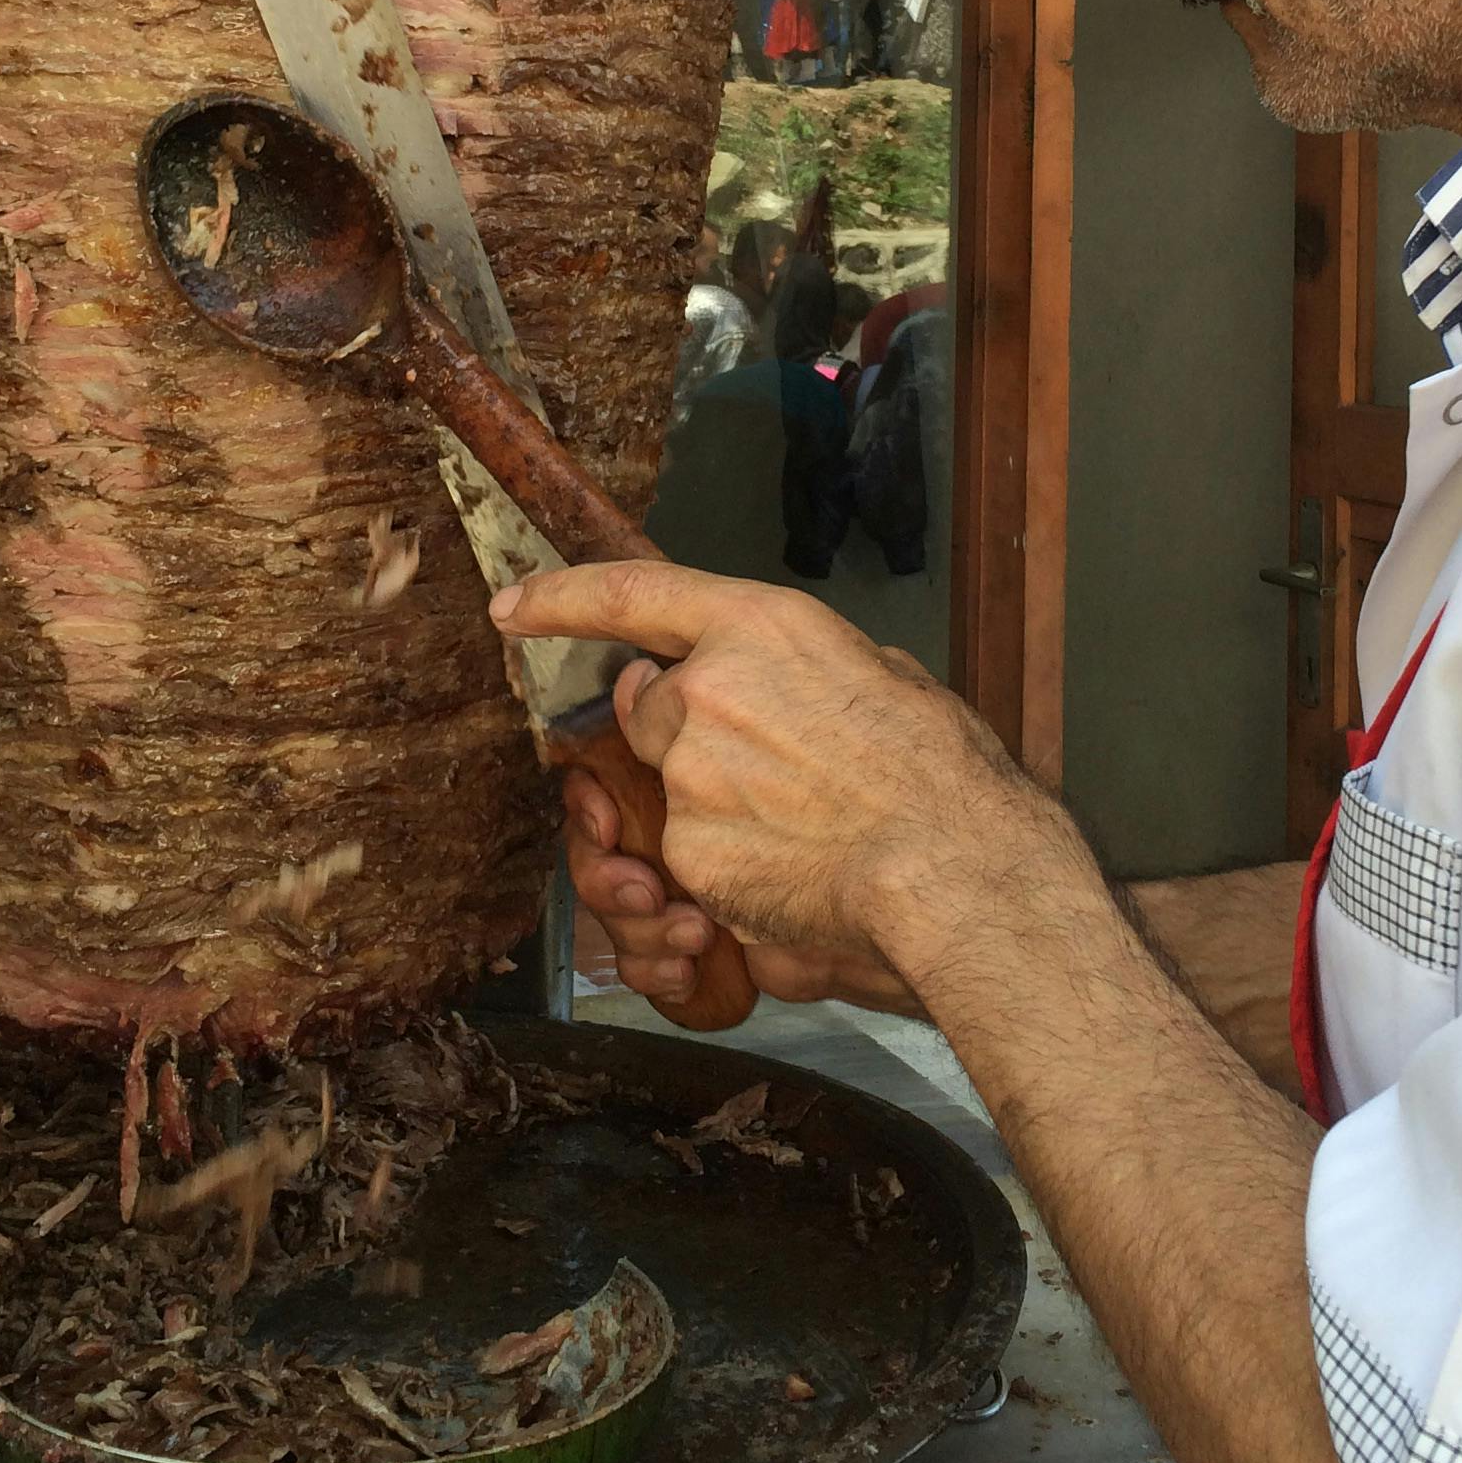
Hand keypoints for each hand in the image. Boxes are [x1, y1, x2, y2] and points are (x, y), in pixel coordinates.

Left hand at [497, 560, 1033, 981]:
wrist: (949, 868)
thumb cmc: (940, 772)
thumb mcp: (881, 675)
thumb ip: (803, 667)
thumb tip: (788, 683)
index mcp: (759, 626)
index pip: (632, 593)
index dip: (563, 597)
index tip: (512, 606)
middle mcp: (705, 690)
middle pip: (653, 708)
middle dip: (691, 735)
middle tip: (773, 767)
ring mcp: (688, 775)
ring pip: (675, 788)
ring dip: (720, 805)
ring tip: (806, 825)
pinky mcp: (688, 851)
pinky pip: (693, 855)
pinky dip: (731, 866)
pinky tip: (796, 869)